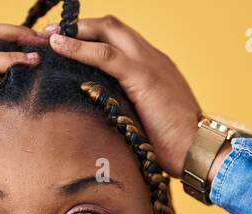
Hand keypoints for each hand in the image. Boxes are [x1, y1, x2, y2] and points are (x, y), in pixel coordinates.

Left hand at [44, 17, 201, 178]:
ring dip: (75, 31)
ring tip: (50, 35)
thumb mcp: (151, 121)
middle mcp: (152, 57)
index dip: (95, 37)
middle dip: (81, 26)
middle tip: (53, 32)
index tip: (71, 42)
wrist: (201, 150)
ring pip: (107, 32)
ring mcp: (148, 63)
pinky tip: (59, 45)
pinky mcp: (142, 77)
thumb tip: (108, 119)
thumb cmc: (178, 146)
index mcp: (156, 66)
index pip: (121, 40)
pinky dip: (79, 47)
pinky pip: (104, 54)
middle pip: (112, 26)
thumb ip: (132, 110)